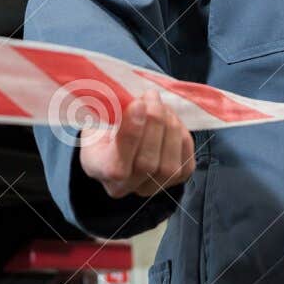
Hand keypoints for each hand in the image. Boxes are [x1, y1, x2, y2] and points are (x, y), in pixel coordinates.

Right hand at [78, 90, 195, 198]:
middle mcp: (124, 187)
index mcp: (97, 169)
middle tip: (152, 96)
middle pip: (147, 164)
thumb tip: (136, 99)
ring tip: (161, 105)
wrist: (118, 138)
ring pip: (170, 167)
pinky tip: (170, 119)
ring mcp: (151, 187)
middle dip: (155, 124)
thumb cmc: (105, 121)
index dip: (131, 136)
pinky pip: (186, 161)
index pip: (116, 167)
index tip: (138, 104)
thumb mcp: (99, 111)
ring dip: (170, 127)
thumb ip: (112, 109)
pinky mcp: (176, 180)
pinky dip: (181, 135)